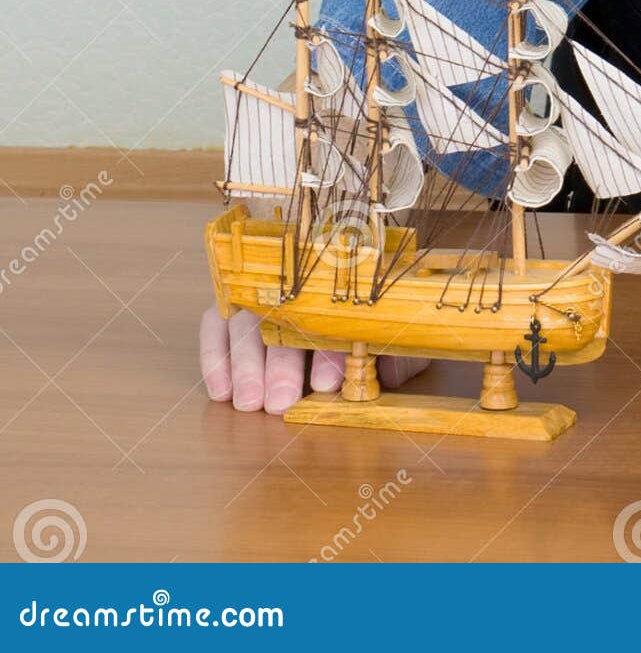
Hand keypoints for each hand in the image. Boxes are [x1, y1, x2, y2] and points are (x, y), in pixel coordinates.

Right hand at [198, 304, 429, 412]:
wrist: (343, 261)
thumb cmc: (370, 321)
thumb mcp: (394, 335)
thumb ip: (401, 352)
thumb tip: (392, 375)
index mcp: (341, 292)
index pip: (331, 320)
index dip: (327, 354)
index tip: (326, 386)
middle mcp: (299, 287)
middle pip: (284, 321)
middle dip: (282, 364)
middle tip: (280, 402)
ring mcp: (262, 293)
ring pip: (247, 322)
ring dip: (247, 364)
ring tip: (250, 403)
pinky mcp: (232, 302)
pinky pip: (215, 322)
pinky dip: (215, 355)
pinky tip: (222, 391)